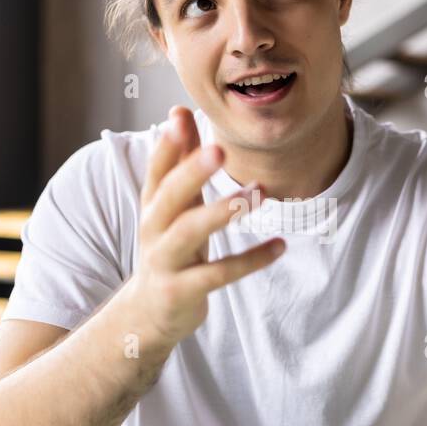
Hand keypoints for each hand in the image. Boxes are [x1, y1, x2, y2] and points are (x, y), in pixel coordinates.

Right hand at [126, 106, 285, 345]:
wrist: (147, 313)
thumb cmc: (168, 247)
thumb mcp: (170, 206)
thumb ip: (178, 161)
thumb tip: (179, 112)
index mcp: (152, 205)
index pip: (157, 169)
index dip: (167, 144)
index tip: (180, 116)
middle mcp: (153, 229)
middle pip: (169, 196)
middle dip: (192, 172)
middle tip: (219, 149)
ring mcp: (166, 261)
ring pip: (190, 232)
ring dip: (224, 211)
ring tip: (259, 194)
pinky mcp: (182, 291)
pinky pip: (219, 274)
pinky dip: (250, 260)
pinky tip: (279, 246)